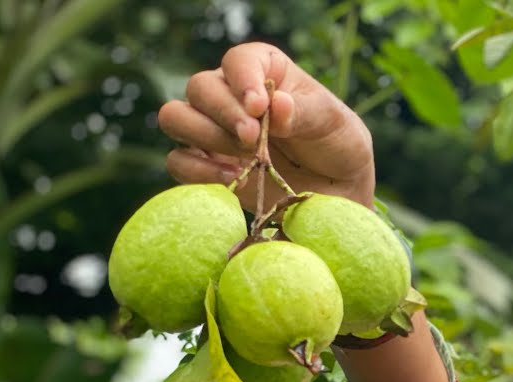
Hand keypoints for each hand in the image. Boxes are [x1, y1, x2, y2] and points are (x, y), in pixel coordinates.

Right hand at [158, 43, 375, 209]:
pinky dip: (198, 171)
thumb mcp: (333, 123)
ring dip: (204, 136)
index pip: (238, 60)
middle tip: (252, 139)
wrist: (336, 191)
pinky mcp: (207, 166)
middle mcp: (231, 94)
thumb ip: (305, 112)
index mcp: (264, 70)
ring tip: (245, 158)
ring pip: (176, 118)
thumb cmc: (336, 145)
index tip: (259, 106)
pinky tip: (233, 178)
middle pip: (200, 88)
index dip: (242, 79)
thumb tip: (276, 104)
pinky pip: (178, 161)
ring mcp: (214, 129)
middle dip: (224, 113)